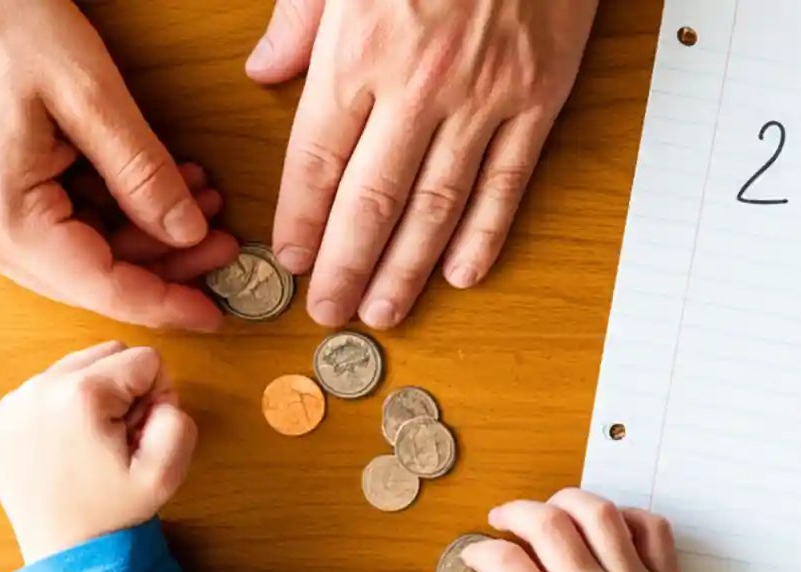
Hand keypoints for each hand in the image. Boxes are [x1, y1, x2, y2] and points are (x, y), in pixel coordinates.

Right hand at [0, 0, 235, 330]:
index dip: (167, 303)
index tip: (217, 312)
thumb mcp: (88, 94)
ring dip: (142, 229)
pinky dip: (108, 206)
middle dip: (165, 262)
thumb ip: (143, 174)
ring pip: (76, 249)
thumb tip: (189, 233)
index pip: (102, 286)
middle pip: (90, 275)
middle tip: (226, 241)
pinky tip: (156, 182)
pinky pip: (53, 221)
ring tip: (200, 196)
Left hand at [0, 342, 196, 563]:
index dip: (157, 395)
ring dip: (92, 396)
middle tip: (119, 436)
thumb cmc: (117, 511)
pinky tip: (64, 448)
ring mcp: (12, 403)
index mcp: (83, 394)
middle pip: (107, 353)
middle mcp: (40, 387)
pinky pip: (43, 391)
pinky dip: (60, 410)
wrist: (67, 553)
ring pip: (74, 368)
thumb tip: (157, 394)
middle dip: (124, 388)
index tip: (141, 434)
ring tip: (91, 443)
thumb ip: (177, 416)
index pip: (145, 359)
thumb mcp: (168, 470)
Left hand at [247, 0, 599, 328]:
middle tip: (328, 312)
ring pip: (437, 206)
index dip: (300, 219)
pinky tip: (461, 273)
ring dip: (406, 268)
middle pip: (372, 200)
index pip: (318, 158)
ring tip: (383, 310)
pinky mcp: (537, 101)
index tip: (288, 259)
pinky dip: (484, 234)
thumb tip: (263, 73)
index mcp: (361, 48)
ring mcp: (484, 99)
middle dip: (344, 266)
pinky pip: (506, 183)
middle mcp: (419, 85)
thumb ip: (298, 20)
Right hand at [462, 489, 732, 571]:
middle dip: (514, 511)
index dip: (480, 550)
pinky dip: (629, 515)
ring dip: (567, 500)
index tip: (477, 554)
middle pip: (546, 522)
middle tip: (503, 519)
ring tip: (551, 510)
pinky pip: (653, 528)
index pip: (504, 561)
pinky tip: (607, 526)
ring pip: (599, 512)